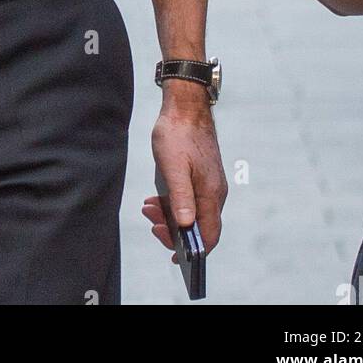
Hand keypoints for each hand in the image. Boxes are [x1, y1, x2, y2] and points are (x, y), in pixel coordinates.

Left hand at [143, 91, 226, 256]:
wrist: (185, 105)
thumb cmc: (178, 133)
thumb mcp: (173, 167)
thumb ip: (180, 197)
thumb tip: (185, 226)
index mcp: (211, 194)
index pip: (209, 235)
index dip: (194, 251)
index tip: (174, 257)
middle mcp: (214, 192)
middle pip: (199, 226)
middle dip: (173, 230)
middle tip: (151, 222)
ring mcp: (209, 183)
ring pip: (192, 212)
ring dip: (170, 215)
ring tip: (148, 207)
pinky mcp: (201, 174)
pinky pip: (189, 198)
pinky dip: (173, 202)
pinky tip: (156, 197)